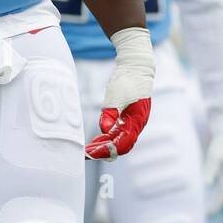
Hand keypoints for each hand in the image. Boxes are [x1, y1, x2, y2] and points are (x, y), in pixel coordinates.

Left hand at [86, 25, 153, 158]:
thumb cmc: (128, 80)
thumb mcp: (116, 95)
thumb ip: (110, 113)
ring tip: (87, 150)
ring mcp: (132, 123)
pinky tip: (94, 142)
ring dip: (102, 146)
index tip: (93, 153)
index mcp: (137, 121)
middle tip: (85, 155)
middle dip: (103, 152)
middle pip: (120, 146)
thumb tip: (104, 129)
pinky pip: (116, 134)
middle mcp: (136, 126)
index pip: (123, 144)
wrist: (136, 68)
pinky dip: (105, 139)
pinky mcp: (126, 119)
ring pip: (117, 141)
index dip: (107, 150)